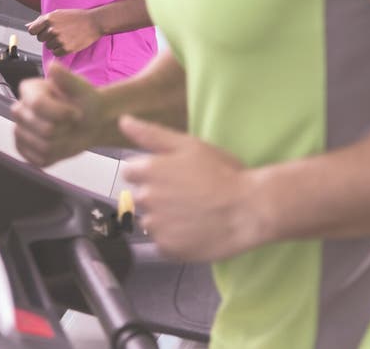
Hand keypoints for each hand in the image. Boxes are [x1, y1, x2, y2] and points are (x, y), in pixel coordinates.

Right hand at [13, 62, 101, 166]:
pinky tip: (61, 143)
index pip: (37, 104)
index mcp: (29, 90)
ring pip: (44, 147)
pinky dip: (57, 155)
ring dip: (64, 142)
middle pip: (43, 129)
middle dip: (66, 128)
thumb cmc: (84, 101)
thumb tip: (53, 65)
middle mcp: (20, 109)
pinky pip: (40, 160)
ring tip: (68, 132)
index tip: (77, 113)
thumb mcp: (80, 87)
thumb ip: (66, 78)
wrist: (89, 121)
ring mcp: (20, 131)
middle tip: (73, 122)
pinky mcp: (24, 150)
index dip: (61, 113)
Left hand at [26, 8, 101, 54]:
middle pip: (40, 39)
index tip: (43, 30)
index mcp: (49, 18)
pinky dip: (61, 50)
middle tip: (59, 32)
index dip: (37, 31)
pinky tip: (68, 42)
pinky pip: (56, 53)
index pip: (32, 30)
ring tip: (66, 36)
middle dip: (47, 37)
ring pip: (48, 46)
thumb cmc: (76, 17)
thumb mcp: (58, 13)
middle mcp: (52, 29)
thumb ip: (41, 20)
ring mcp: (59, 39)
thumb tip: (27, 26)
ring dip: (55, 43)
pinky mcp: (66, 48)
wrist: (93, 22)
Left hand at [120, 116, 255, 261]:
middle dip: (155, 195)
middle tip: (185, 195)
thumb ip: (151, 134)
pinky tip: (192, 231)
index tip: (170, 175)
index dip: (149, 172)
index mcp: (148, 170)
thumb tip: (122, 121)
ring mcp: (156, 226)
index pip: (130, 172)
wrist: (246, 209)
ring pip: (149, 221)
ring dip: (162, 218)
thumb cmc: (220, 172)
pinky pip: (161, 243)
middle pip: (138, 197)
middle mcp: (146, 198)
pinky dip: (172, 239)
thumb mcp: (188, 145)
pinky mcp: (167, 249)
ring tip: (190, 214)